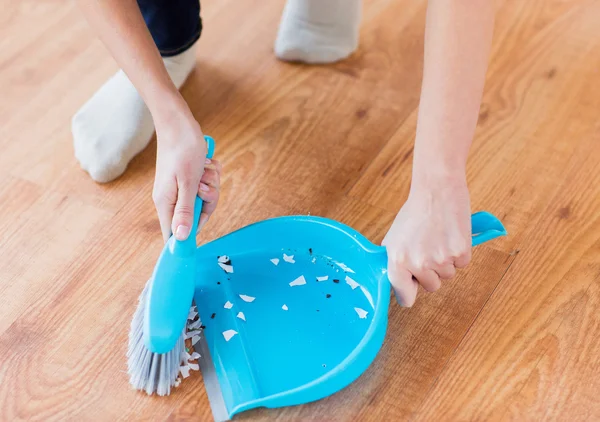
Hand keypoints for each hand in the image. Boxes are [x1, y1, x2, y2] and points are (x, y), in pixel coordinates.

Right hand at [152, 104, 220, 241]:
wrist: (179, 123)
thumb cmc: (182, 150)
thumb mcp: (188, 183)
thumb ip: (185, 211)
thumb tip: (180, 238)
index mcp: (166, 203)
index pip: (173, 234)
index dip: (186, 239)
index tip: (198, 235)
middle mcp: (172, 198)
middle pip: (197, 216)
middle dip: (207, 201)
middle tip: (205, 185)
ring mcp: (181, 188)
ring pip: (205, 199)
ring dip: (211, 184)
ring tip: (204, 170)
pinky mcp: (189, 178)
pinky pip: (207, 184)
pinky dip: (210, 175)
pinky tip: (205, 163)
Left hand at [382, 176, 470, 306]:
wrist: (436, 191)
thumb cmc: (414, 213)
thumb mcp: (394, 238)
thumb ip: (394, 262)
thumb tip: (399, 283)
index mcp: (398, 261)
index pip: (404, 296)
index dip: (409, 294)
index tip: (411, 292)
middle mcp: (419, 264)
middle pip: (431, 287)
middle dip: (430, 272)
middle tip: (427, 248)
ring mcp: (441, 260)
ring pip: (447, 275)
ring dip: (444, 262)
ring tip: (438, 238)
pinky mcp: (461, 253)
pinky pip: (461, 265)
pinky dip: (458, 253)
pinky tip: (450, 235)